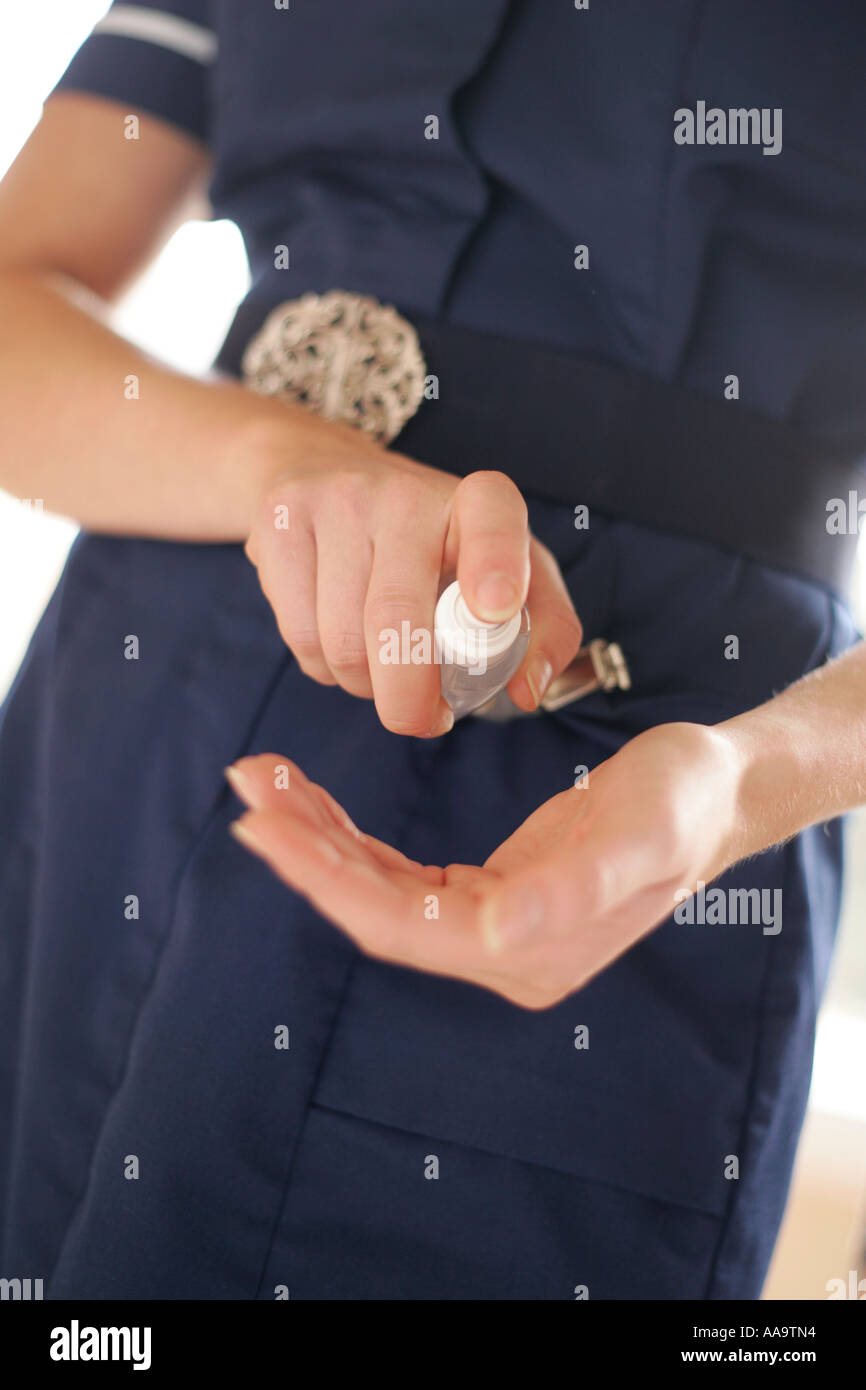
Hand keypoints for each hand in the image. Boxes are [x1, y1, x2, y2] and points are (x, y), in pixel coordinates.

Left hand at [225, 722, 746, 1007]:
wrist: (713, 793)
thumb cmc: (682, 804)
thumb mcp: (642, 834)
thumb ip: (573, 889)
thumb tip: (495, 934)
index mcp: (529, 949)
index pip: (399, 923)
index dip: (325, 878)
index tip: (264, 824)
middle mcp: (501, 951)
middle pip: (374, 909)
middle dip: (304, 852)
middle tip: (248, 788)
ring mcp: (492, 927)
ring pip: (378, 890)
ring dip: (318, 840)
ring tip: (267, 784)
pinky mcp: (485, 894)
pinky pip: (399, 873)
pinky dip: (351, 838)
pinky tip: (316, 806)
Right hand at [243, 430, 580, 736]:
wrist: (331, 472)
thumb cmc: (440, 546)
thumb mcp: (512, 571)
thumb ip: (546, 631)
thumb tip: (529, 690)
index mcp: (479, 499)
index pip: (493, 518)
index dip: (495, 565)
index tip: (495, 611)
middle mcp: (405, 490)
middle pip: (395, 618)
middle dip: (408, 698)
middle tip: (422, 719)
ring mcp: (335, 499)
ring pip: (341, 641)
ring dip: (363, 684)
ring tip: (380, 668)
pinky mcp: (280, 519)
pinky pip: (299, 634)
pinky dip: (323, 667)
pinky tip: (338, 643)